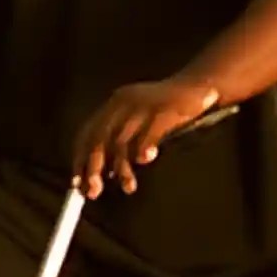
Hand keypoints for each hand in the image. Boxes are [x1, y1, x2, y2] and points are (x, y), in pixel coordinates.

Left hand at [71, 78, 219, 199]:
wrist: (199, 84)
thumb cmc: (168, 109)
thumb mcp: (139, 122)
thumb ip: (122, 143)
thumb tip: (105, 175)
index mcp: (114, 104)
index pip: (88, 133)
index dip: (80, 159)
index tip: (77, 184)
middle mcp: (123, 103)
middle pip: (99, 138)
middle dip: (93, 167)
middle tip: (94, 191)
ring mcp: (142, 105)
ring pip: (122, 141)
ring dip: (122, 167)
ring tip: (129, 187)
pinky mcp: (163, 109)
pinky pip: (148, 133)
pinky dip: (144, 149)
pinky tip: (146, 160)